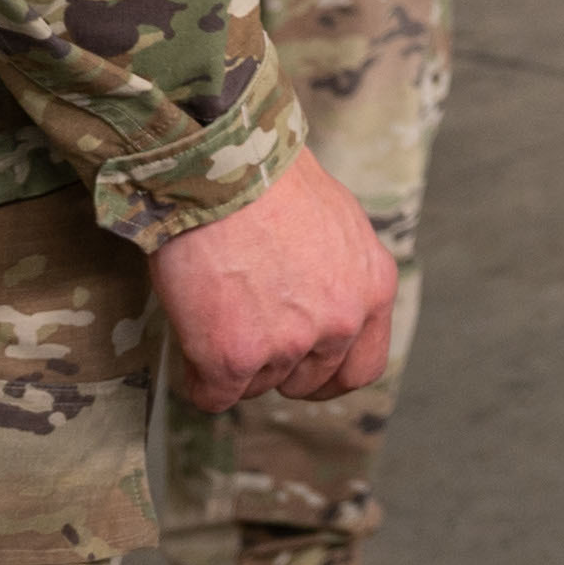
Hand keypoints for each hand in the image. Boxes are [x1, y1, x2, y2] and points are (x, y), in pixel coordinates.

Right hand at [156, 150, 398, 412]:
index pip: (362, 368)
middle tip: (245, 328)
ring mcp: (289, 344)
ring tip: (216, 304)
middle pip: (306, 382)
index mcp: (372, 289)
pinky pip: (214, 395)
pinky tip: (191, 336)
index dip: (327, 375)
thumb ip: (339, 275)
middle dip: (276, 366)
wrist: (221, 169)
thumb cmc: (270, 182)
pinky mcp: (234, 356)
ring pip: (256, 386)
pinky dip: (198, 377)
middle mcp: (340, 322)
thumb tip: (318, 304)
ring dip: (234, 362)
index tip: (302, 370)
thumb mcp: (337, 224)